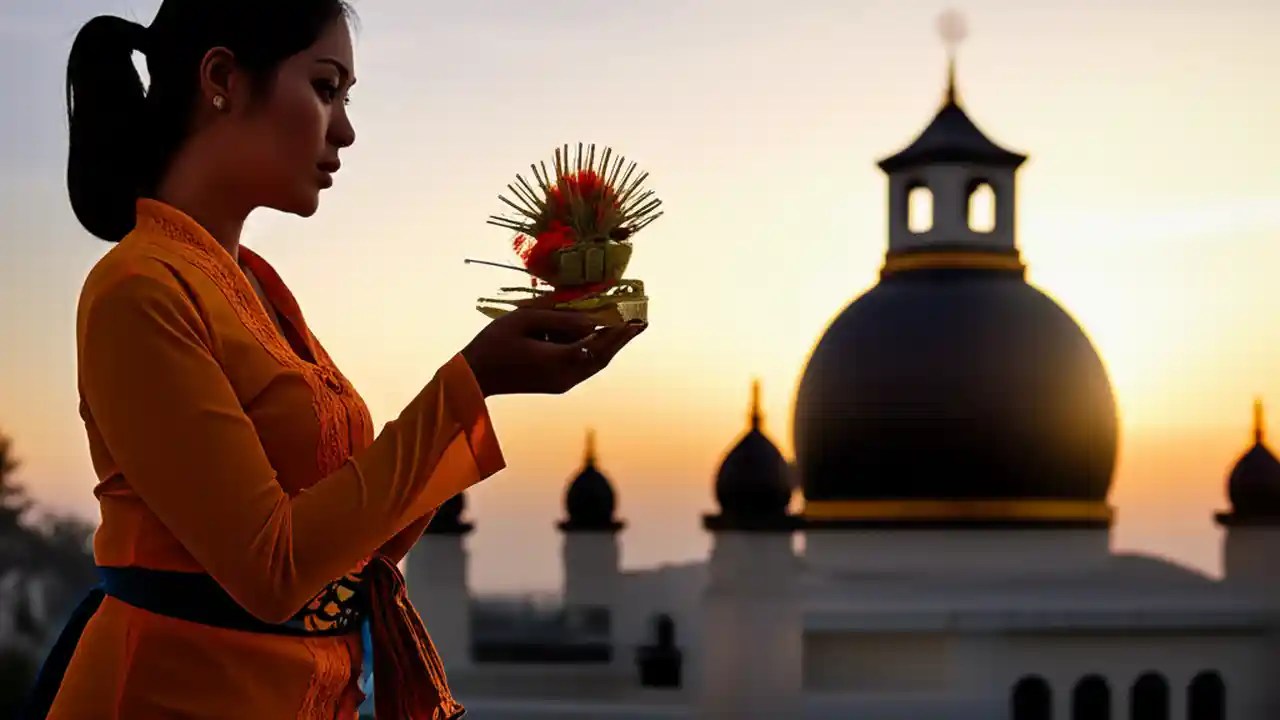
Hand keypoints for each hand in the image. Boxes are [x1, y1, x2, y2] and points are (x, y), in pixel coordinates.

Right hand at [460, 309, 646, 396]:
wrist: (474, 377)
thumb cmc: (494, 343)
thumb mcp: (525, 320)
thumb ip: (559, 318)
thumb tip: (591, 320)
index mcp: (557, 360)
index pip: (597, 344)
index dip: (619, 331)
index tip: (637, 319)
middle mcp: (565, 376)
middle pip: (602, 356)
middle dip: (621, 339)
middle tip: (641, 322)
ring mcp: (562, 383)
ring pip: (595, 363)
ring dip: (610, 345)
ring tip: (627, 327)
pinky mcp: (557, 384)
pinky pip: (583, 365)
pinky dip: (594, 350)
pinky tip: (598, 336)